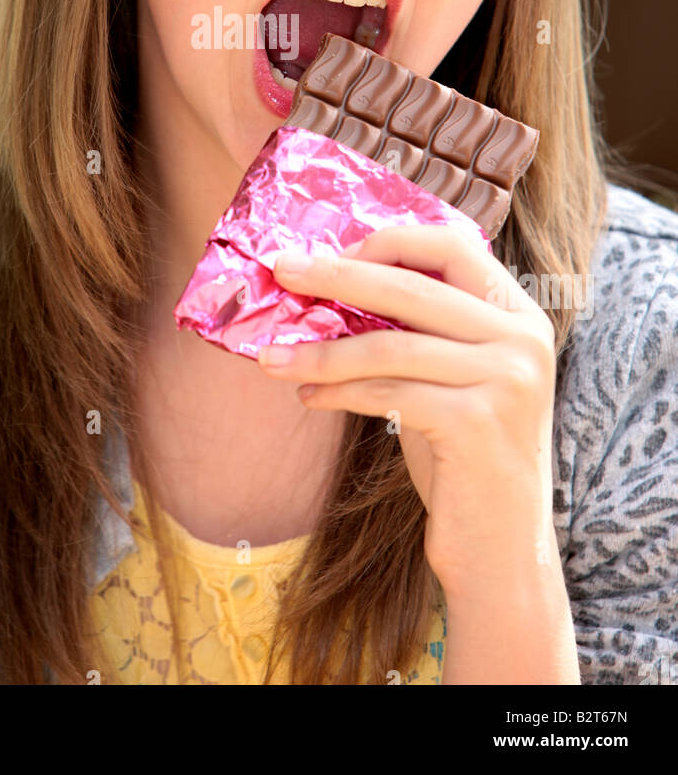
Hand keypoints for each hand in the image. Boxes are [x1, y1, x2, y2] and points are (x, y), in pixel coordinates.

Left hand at [258, 223, 557, 598]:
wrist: (501, 549)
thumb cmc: (462, 457)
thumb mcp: (448, 378)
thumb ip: (415, 330)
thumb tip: (329, 285)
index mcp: (519, 316)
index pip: (453, 246)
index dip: (389, 244)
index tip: (334, 254)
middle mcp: (522, 340)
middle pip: (411, 288)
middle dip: (337, 275)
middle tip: (282, 270)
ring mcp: (506, 381)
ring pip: (389, 345)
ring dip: (319, 350)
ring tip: (271, 357)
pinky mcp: (478, 424)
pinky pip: (386, 393)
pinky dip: (336, 391)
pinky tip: (306, 396)